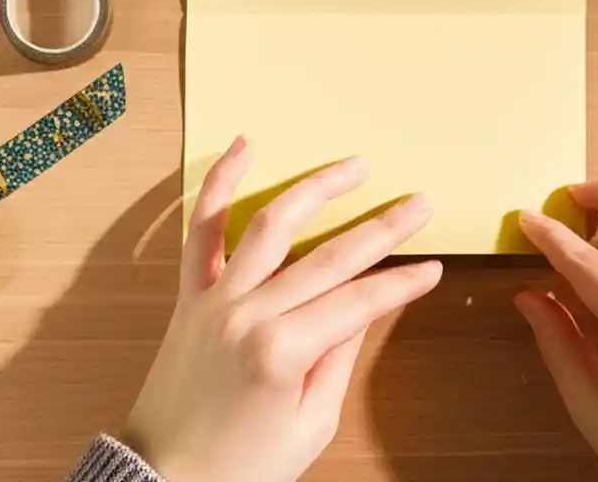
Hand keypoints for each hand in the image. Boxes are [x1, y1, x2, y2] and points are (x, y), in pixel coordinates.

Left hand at [122, 137, 441, 481]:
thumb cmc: (239, 466)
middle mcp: (246, 314)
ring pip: (272, 225)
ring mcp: (215, 298)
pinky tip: (245, 148)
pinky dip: (221, 184)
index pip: (360, 301)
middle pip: (330, 257)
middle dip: (383, 228)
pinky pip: (202, 229)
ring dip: (318, 188)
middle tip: (420, 203)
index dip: (402, 283)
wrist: (165, 478)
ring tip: (356, 166)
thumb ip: (337, 359)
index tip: (432, 267)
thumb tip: (363, 309)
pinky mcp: (190, 295)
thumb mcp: (309, 425)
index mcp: (281, 352)